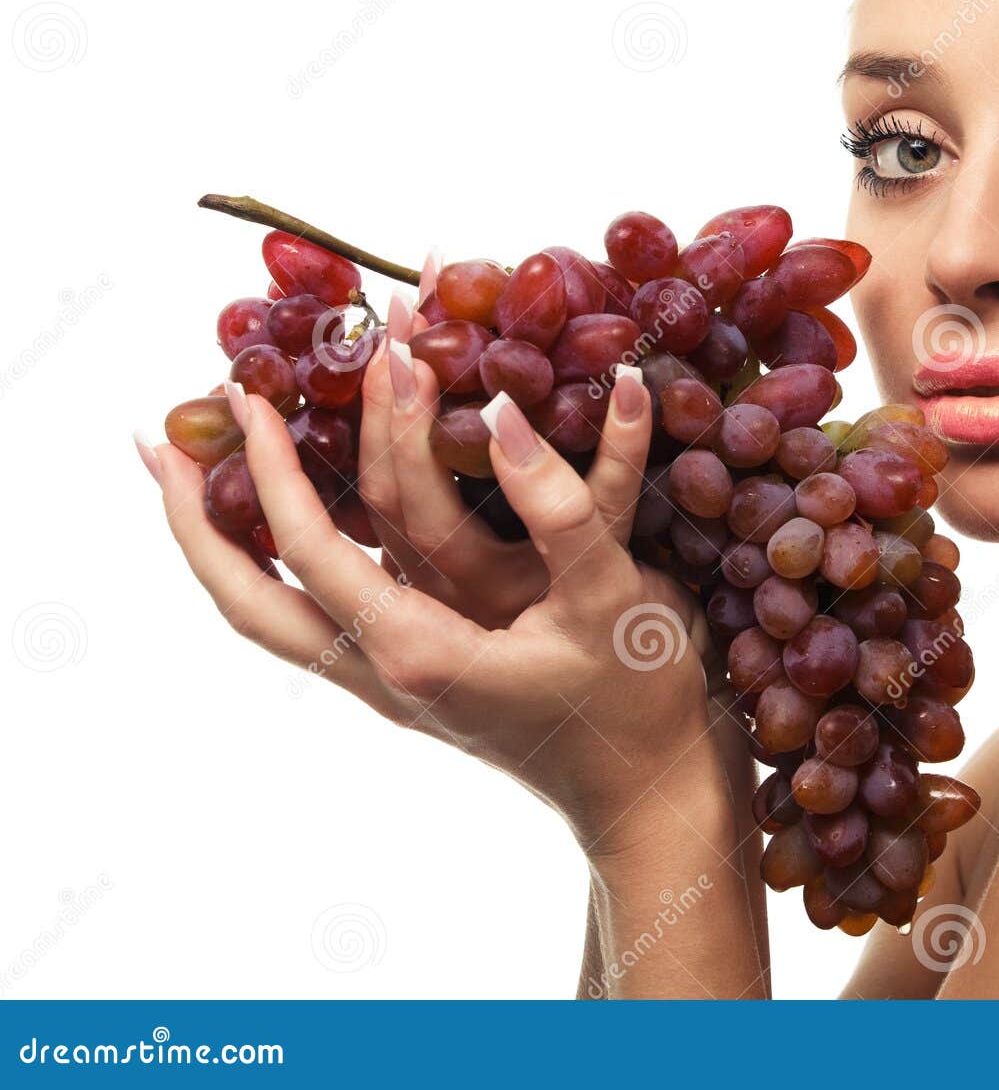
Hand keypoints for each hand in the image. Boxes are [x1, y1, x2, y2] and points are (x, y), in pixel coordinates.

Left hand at [148, 325, 727, 853]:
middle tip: (162, 434)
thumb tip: (498, 412)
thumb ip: (556, 507)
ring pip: (274, 612)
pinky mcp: (413, 676)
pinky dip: (280, 567)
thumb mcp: (610, 598)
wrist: (649, 792)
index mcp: (418, 652)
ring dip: (224, 541)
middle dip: (197, 517)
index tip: (253, 393)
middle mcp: (385, 671)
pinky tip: (289, 526)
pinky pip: (318, 616)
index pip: (310, 548)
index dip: (273, 466)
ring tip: (191, 476)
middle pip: (249, 598)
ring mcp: (390, 680)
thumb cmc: (638, 701)